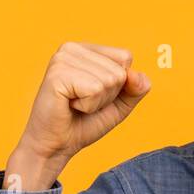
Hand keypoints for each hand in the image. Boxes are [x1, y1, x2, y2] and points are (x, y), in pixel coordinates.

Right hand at [17, 42, 151, 164]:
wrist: (56, 146)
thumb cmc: (83, 123)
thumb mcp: (119, 104)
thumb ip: (136, 88)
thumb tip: (138, 76)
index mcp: (85, 49)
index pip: (125, 57)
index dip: (118, 85)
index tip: (94, 94)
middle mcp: (72, 48)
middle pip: (119, 70)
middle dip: (108, 96)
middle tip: (83, 104)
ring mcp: (62, 59)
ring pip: (109, 80)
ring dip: (97, 102)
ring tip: (75, 105)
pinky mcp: (57, 74)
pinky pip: (95, 90)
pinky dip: (88, 106)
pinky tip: (69, 106)